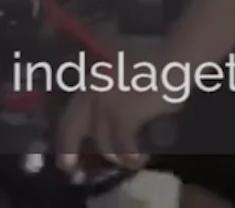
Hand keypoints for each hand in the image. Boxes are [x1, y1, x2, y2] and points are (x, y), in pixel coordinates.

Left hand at [55, 86, 177, 172]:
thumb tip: (99, 135)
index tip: (63, 153)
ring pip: (102, 141)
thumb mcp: (120, 86)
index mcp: (92, 84)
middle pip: (74, 126)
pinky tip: (140, 159)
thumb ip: (107, 105)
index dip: (63, 136)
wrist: (171, 66)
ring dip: (116, 157)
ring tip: (129, 163)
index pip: (70, 114)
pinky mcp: (124, 115)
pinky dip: (132, 156)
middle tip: (68, 168)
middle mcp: (94, 92)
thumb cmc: (152, 75)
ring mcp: (107, 104)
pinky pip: (123, 145)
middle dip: (68, 149)